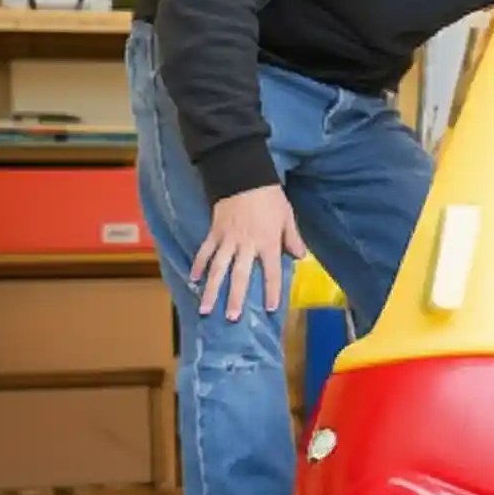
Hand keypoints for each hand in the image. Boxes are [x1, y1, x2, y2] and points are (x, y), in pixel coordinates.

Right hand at [190, 185, 306, 320]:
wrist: (244, 176)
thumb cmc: (270, 198)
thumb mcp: (288, 217)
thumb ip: (293, 238)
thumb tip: (300, 257)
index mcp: (268, 243)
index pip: (271, 272)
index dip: (271, 290)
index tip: (269, 309)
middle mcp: (246, 245)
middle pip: (240, 276)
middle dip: (235, 298)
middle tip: (231, 318)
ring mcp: (227, 240)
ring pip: (218, 268)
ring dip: (211, 289)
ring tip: (205, 308)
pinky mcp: (214, 232)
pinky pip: (204, 251)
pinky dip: (197, 265)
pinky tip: (193, 280)